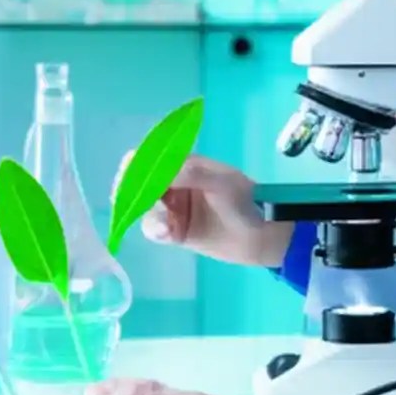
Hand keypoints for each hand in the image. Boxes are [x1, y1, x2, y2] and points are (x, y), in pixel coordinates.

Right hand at [112, 152, 293, 267]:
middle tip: (143, 206)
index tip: (131, 183)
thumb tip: (156, 171)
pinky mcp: (175, 231)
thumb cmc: (246, 202)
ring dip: (148, 215)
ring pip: (142, 208)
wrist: (264, 236)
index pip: (146, 158)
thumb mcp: (221, 183)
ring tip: (167, 227)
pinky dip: (156, 230)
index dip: (134, 168)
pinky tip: (168, 234)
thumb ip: (189, 174)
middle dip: (135, 195)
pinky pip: (153, 229)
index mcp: (182, 164)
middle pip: (136, 183)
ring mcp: (172, 207)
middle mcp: (172, 184)